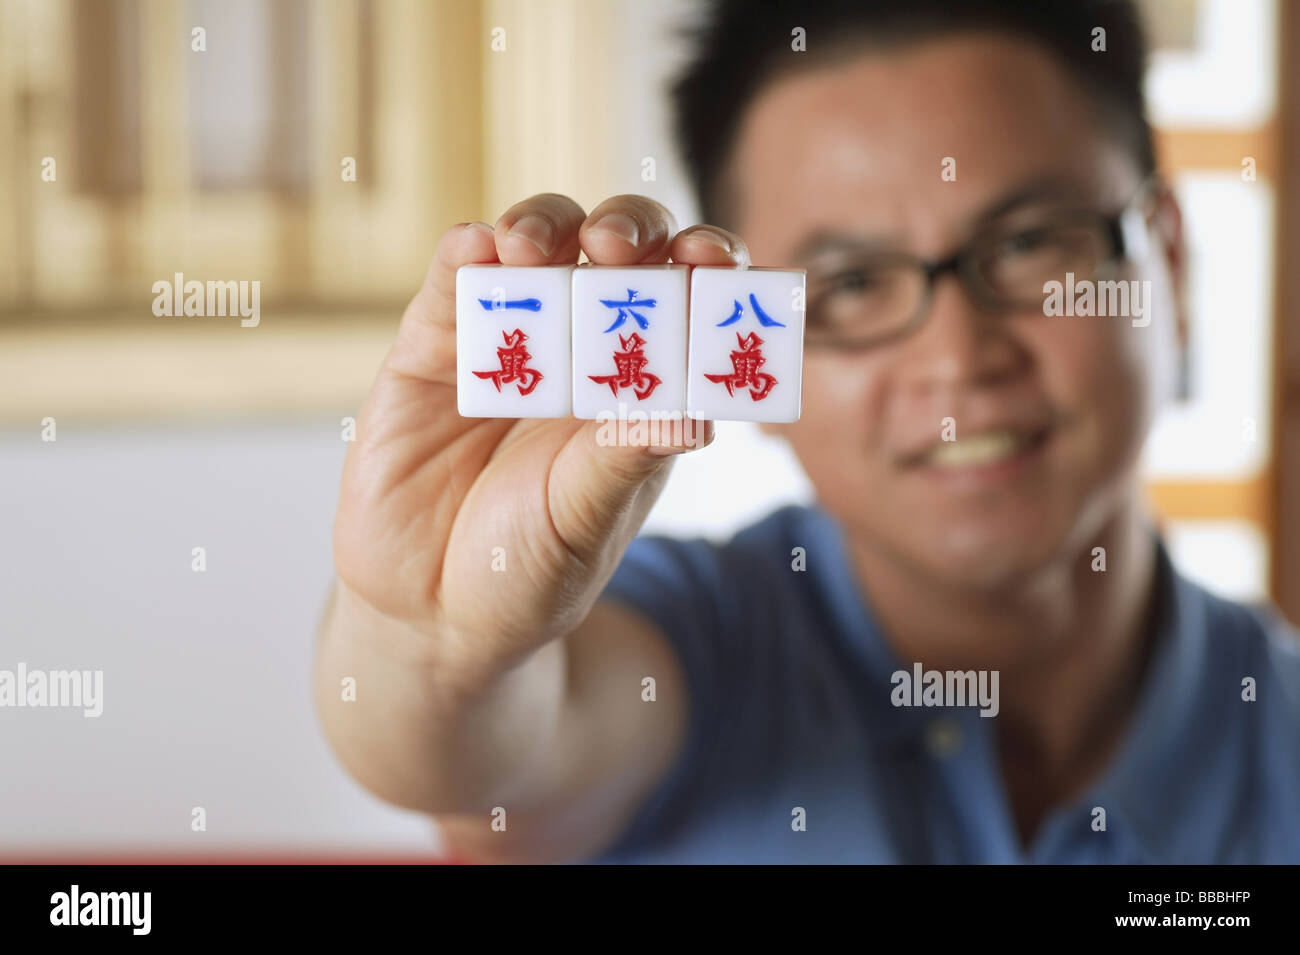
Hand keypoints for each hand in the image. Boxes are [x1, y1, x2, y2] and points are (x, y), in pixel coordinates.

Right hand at [332, 193, 748, 684]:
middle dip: (629, 231)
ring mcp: (508, 338)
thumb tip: (699, 417)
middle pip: (618, 253)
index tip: (714, 262)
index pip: (688, 302)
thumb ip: (627, 460)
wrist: (430, 614)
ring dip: (546, 224)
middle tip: (620, 248)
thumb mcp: (586, 519)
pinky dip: (467, 252)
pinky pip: (452, 282)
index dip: (706, 268)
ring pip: (538, 246)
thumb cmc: (529, 570)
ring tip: (535, 246)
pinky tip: (479, 248)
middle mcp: (582, 348)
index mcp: (642, 386)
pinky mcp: (434, 347)